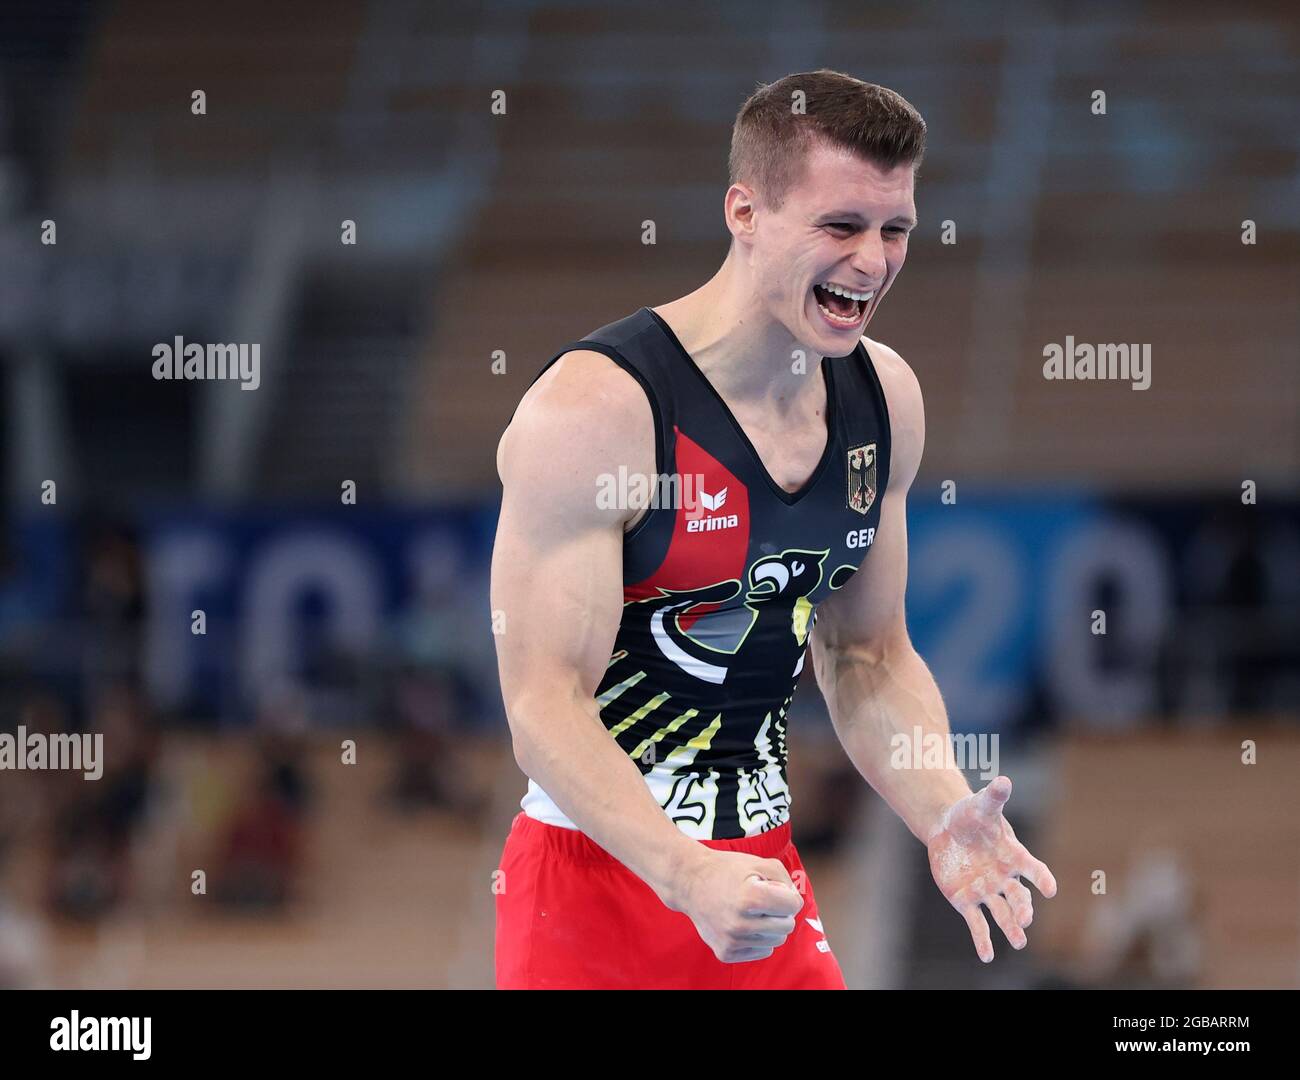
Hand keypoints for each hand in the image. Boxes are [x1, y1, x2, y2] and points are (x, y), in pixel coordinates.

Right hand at [669, 848, 803, 963]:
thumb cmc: (728, 870)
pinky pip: (762, 951)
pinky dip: (758, 938)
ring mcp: (731, 941)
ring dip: (769, 926)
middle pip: (787, 926)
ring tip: (749, 910)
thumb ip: (786, 881)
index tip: (773, 887)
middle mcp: (740, 923)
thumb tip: (795, 906)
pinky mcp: (725, 953)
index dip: (787, 894)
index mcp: (750, 898)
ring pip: (776, 940)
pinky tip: (741, 922)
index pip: (793, 905)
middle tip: (760, 899)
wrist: (690, 882)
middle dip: (779, 911)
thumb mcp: (760, 863)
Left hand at [926, 775, 1056, 961]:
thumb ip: (994, 796)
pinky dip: (983, 940)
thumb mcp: (981, 805)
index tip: (1050, 888)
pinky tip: (987, 956)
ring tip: (1019, 941)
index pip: (1032, 869)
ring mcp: (986, 891)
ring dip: (1011, 928)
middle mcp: (1004, 878)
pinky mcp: (967, 901)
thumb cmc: (970, 815)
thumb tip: (1004, 780)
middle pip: (1018, 897)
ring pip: (1002, 913)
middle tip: (1026, 918)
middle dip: (1024, 908)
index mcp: (1012, 855)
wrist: (947, 829)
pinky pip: (977, 923)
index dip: (1041, 878)